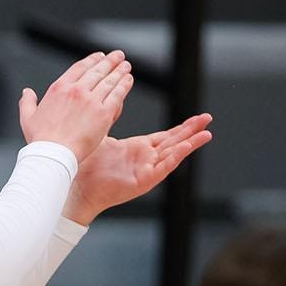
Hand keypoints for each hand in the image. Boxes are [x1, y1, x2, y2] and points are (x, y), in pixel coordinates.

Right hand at [18, 50, 133, 161]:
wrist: (54, 154)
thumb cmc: (41, 140)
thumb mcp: (27, 117)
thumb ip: (27, 102)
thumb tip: (26, 92)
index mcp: (59, 88)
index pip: (80, 68)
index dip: (92, 60)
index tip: (99, 57)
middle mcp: (76, 90)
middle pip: (97, 71)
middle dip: (110, 61)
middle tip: (118, 56)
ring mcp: (91, 101)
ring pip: (109, 81)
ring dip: (119, 71)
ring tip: (126, 66)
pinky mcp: (103, 113)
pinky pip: (117, 95)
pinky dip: (124, 86)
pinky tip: (128, 80)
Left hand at [62, 113, 212, 224]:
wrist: (77, 185)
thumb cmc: (87, 166)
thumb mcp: (103, 137)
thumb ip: (110, 118)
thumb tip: (113, 100)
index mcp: (137, 149)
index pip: (166, 136)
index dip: (182, 127)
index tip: (197, 118)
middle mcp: (145, 159)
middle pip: (175, 142)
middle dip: (192, 130)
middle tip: (208, 119)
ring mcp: (146, 170)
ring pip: (173, 154)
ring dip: (190, 143)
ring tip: (206, 134)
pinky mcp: (143, 180)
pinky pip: (163, 166)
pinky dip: (176, 156)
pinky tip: (187, 147)